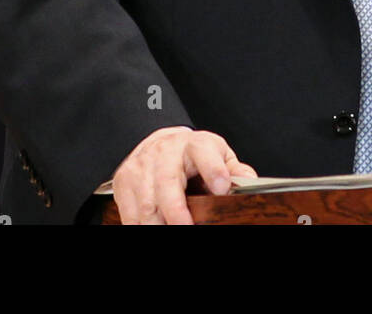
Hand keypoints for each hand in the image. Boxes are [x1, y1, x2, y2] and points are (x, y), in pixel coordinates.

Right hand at [112, 126, 256, 224]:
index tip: (221, 187)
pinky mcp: (124, 182)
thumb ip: (234, 169)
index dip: (213, 169)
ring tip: (171, 230)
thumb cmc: (192, 155)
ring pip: (147, 203)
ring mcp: (141, 167)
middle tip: (187, 227)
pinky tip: (154, 228)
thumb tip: (247, 183)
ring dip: (157, 224)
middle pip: (167, 183)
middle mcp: (165, 153)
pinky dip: (141, 227)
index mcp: (194, 145)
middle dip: (176, 211)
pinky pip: (130, 213)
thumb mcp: (217, 154)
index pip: (203, 152)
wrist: (158, 142)